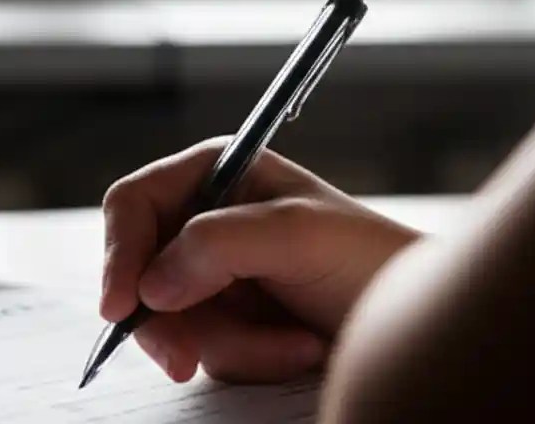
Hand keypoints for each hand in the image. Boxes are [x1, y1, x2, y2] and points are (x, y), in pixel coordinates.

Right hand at [100, 138, 419, 383]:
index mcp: (220, 173)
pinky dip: (250, 359)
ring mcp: (217, 275)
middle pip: (141, 273)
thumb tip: (151, 282)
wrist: (414, 322)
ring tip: (297, 342)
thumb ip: (219, 244)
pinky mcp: (231, 321)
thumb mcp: (298, 236)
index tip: (122, 305)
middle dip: (178, 320)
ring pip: (173, 322)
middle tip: (190, 360)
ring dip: (234, 344)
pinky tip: (298, 346)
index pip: (137, 203)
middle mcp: (210, 220)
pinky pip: (205, 350)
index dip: (121, 251)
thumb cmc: (371, 260)